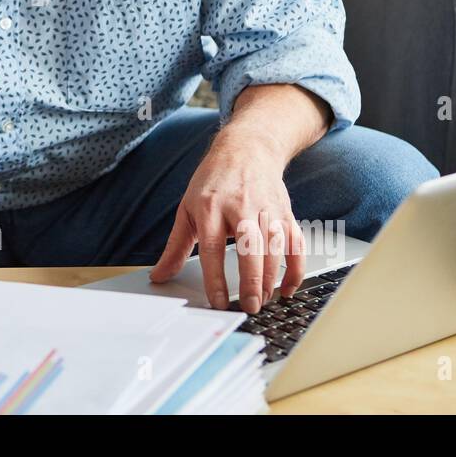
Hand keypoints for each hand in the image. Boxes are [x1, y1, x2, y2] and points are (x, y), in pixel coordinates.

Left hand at [149, 126, 306, 313]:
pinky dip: (295, 268)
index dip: (215, 278)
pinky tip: (287, 288)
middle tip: (248, 307)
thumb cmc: (214, 181)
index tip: (217, 302)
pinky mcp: (286, 213)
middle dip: (251, 282)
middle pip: (249, 249)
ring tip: (261, 300)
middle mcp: (241, 208)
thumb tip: (159, 276)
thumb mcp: (187, 209)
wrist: (247, 149)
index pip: (212, 248)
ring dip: (270, 279)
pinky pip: (296, 245)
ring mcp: (267, 210)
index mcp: (210, 208)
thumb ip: (175, 246)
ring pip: (274, 249)